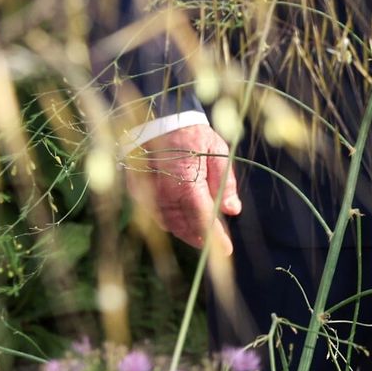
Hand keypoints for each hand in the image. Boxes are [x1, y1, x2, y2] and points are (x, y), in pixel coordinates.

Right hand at [128, 123, 240, 254]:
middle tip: (215, 246)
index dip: (215, 238)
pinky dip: (169, 221)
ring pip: (168, 223)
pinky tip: (179, 221)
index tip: (227, 251)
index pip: (203, 220)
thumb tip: (233, 210)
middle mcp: (166, 194)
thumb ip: (225, 184)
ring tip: (200, 236)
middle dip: (200, 238)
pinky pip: (155, 214)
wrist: (159, 119)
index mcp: (188, 184)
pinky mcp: (138, 191)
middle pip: (184, 226)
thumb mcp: (218, 152)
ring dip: (184, 231)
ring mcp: (149, 194)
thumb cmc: (193, 134)